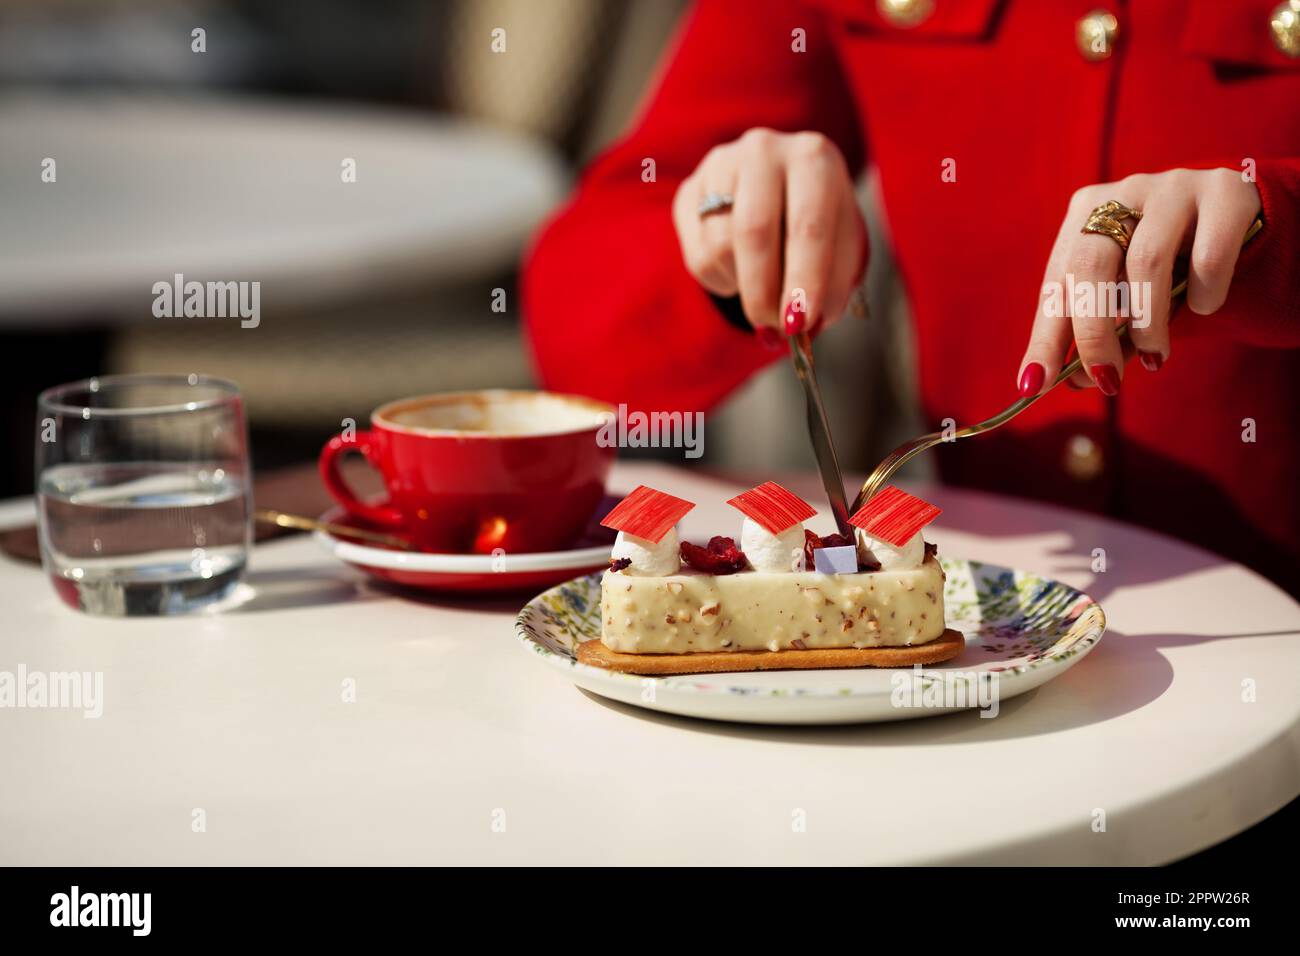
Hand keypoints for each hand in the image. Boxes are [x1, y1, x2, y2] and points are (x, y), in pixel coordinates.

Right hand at [672, 128, 866, 346]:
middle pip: (754, 232)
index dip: (804, 278)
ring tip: (763, 286)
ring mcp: (720, 165)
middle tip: (773, 328)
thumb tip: (808, 326)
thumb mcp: (842, 248)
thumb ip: (833, 285)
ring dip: (743, 287)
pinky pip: (697, 254)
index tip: (799, 322)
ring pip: (721, 247)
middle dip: (764, 293)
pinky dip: (720, 280)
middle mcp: (764, 150)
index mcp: (813, 156)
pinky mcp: (689, 190)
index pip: (808, 225)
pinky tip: (739, 269)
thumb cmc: (818, 222)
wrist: (780, 189)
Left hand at [1017, 168, 1260, 395]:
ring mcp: (1174, 187)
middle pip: (1091, 265)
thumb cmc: (1171, 267)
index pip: (1056, 281)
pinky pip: (1208, 257)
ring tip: (1155, 354)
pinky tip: (1203, 307)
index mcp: (1085, 213)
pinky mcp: (1226, 193)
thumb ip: (1097, 332)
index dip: (1046, 336)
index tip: (1036, 382)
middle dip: (1094, 334)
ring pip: (1147, 261)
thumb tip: (1061, 380)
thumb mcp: (1128, 296)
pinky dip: (1202, 295)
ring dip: (1147, 323)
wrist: (1245, 224)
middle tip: (1106, 379)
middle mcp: (1124, 192)